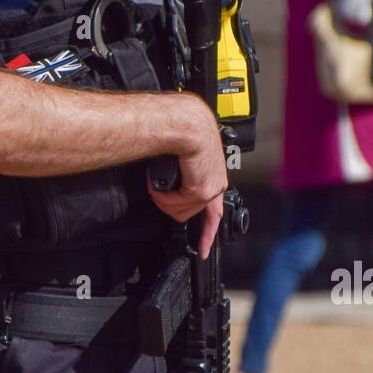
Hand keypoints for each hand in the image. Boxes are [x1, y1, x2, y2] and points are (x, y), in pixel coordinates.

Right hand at [148, 95, 227, 256]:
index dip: (207, 232)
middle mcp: (216, 184)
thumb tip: (167, 184)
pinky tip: (158, 183)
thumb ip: (181, 174)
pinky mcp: (201, 190)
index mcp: (214, 176)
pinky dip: (163, 196)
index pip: (214, 212)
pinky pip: (176, 205)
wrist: (185, 122)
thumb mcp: (184, 156)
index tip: (202, 249)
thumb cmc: (183, 130)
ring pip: (180, 212)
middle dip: (169, 206)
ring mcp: (210, 189)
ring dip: (164, 200)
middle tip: (156, 192)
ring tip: (156, 183)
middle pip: (189, 213)